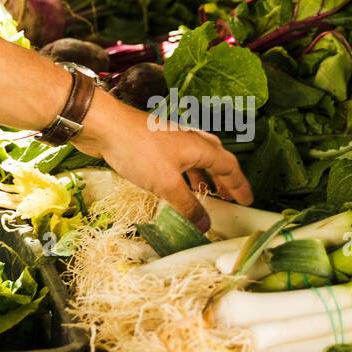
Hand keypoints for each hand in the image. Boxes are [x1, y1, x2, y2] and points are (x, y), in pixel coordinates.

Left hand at [73, 91, 252, 232]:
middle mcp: (189, 140)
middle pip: (215, 160)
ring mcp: (171, 140)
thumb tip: (204, 224)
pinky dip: (184, 176)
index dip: (240, 185)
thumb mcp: (166, 185)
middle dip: (225, 181)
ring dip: (204, 179)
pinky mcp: (153, 144)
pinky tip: (176, 188)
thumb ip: (187, 206)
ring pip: (196, 161)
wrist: (104, 127)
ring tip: (207, 196)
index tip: (248, 200)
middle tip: (232, 198)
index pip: (229, 166)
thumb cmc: (138, 149)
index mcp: (200, 147)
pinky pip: (178, 162)